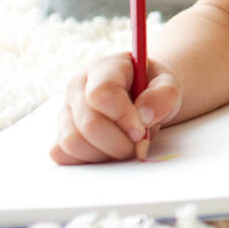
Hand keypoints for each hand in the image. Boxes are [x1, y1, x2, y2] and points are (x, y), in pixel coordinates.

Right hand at [50, 53, 181, 163]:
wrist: (141, 96)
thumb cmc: (152, 89)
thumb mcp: (168, 85)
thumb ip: (164, 95)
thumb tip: (144, 116)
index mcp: (103, 69)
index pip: (101, 94)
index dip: (122, 117)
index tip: (141, 131)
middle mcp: (77, 87)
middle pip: (88, 123)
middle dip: (119, 142)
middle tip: (138, 142)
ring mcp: (66, 110)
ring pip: (72, 142)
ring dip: (104, 153)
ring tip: (124, 146)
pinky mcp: (60, 132)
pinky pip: (62, 153)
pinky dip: (87, 159)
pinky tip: (106, 150)